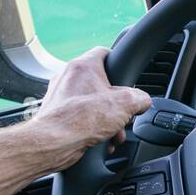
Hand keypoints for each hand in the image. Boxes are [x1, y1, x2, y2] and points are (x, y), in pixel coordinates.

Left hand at [30, 47, 152, 171]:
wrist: (54, 143)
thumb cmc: (81, 120)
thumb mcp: (127, 104)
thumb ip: (140, 98)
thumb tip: (142, 101)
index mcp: (83, 67)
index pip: (104, 52)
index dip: (118, 61)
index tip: (126, 73)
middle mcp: (67, 77)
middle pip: (100, 83)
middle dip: (116, 102)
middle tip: (123, 113)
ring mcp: (59, 95)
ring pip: (91, 101)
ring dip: (106, 117)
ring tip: (113, 132)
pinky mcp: (55, 112)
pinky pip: (80, 115)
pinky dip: (92, 126)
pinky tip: (100, 139)